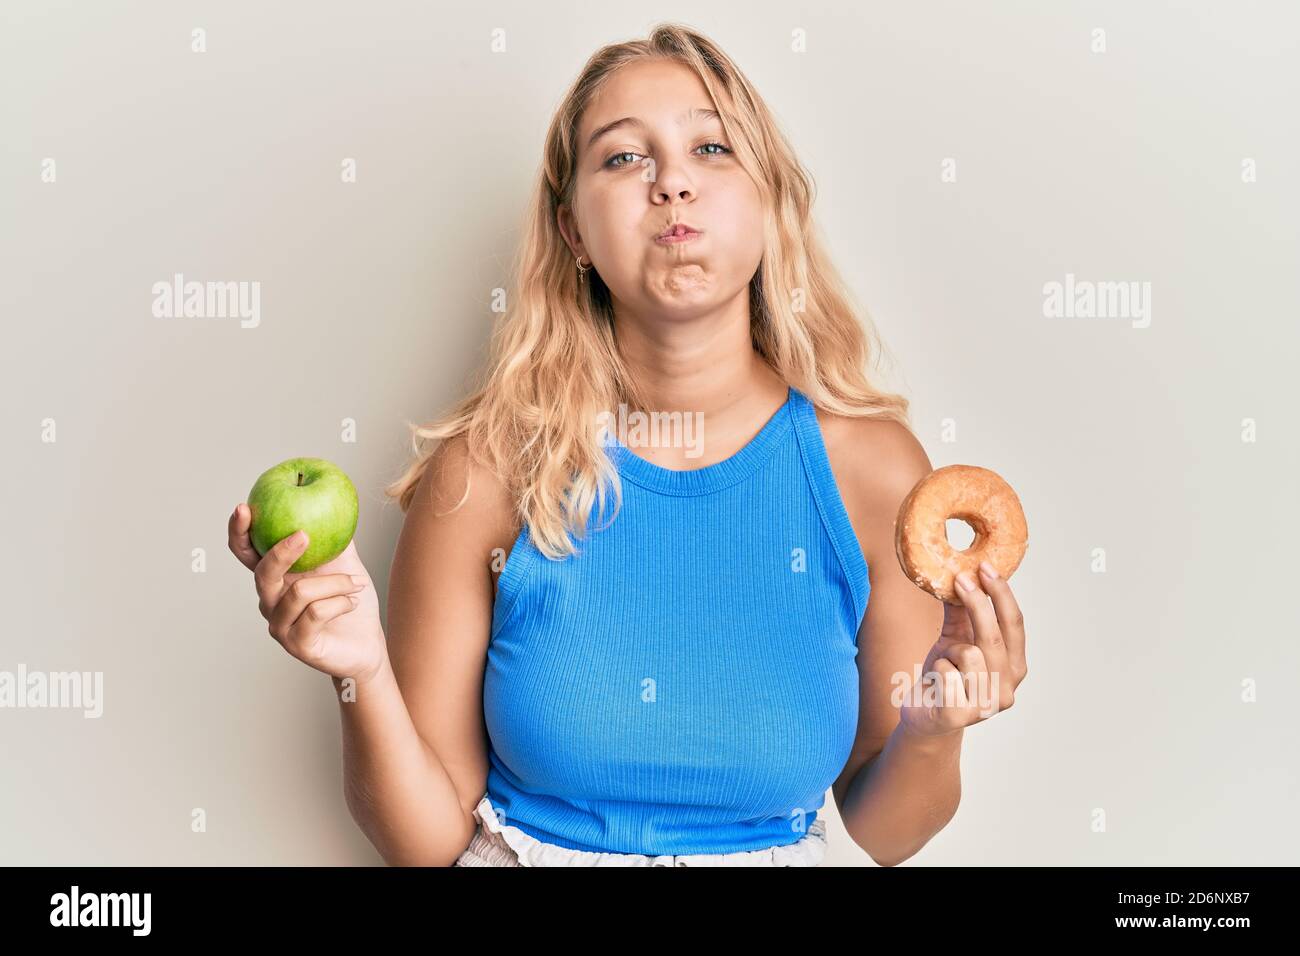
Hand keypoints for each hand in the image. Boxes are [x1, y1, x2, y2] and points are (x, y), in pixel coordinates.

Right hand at [228, 502, 386, 682]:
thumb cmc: (351, 602)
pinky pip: (316, 613)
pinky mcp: (297, 645)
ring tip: (357, 583)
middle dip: (281, 552)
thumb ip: (335, 536)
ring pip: (299, 592)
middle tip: (305, 534)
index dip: (239, 532)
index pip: (247, 554)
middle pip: (263, 573)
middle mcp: (271, 602)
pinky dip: (341, 602)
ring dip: (336, 583)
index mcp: (277, 578)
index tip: (244, 507)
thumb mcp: (345, 563)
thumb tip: (333, 500)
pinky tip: (353, 601)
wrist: (367, 644)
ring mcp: (280, 626)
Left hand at [898, 560, 1027, 737]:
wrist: (923, 717)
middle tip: (960, 578)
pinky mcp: (959, 716)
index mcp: (1013, 668)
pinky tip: (935, 683)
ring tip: (943, 664)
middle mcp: (1007, 689)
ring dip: (948, 651)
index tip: (986, 568)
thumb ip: (962, 614)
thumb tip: (963, 575)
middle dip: (977, 603)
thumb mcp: (953, 640)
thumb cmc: (943, 677)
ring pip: (968, 654)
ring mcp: (986, 706)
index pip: (1015, 625)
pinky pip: (946, 673)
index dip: (1002, 595)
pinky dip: (935, 670)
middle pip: (994, 636)